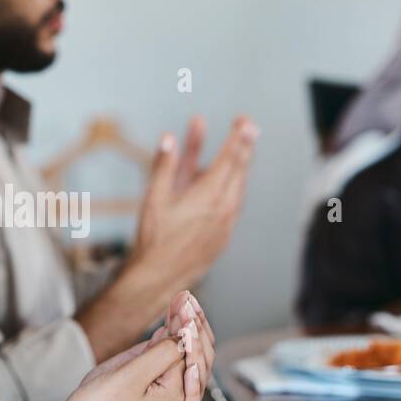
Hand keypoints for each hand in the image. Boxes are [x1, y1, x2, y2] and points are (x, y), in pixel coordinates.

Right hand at [38, 291, 213, 400]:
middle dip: (193, 324)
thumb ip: (161, 353)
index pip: (192, 351)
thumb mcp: (129, 375)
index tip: (182, 298)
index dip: (188, 321)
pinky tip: (167, 331)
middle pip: (198, 356)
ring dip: (188, 333)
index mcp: (177, 396)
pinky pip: (171, 369)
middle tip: (183, 297)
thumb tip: (183, 334)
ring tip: (181, 305)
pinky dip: (173, 347)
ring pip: (188, 361)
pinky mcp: (152, 399)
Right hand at [131, 116, 257, 295]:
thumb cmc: (153, 239)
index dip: (239, 138)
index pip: (229, 159)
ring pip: (239, 188)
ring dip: (240, 166)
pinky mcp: (223, 236)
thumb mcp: (153, 198)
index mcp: (209, 196)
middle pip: (239, 170)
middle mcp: (224, 209)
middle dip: (244, 146)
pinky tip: (230, 182)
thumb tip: (168, 139)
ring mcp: (226, 224)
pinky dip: (234, 187)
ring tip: (239, 150)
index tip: (246, 123)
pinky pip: (234, 204)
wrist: (159, 278)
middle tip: (247, 126)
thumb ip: (164, 167)